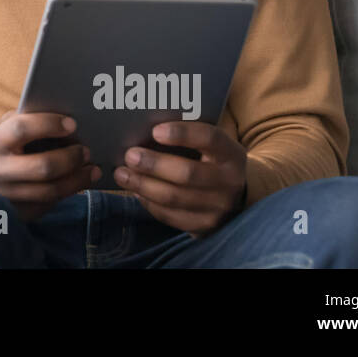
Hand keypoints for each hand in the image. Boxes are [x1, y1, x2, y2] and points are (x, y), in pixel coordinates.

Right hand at [0, 110, 99, 219]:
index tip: (71, 123)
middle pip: (43, 166)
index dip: (49, 124)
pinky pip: (47, 205)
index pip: (21, 128)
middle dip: (71, 158)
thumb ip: (18, 122)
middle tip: (85, 151)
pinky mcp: (14, 215)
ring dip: (77, 180)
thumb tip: (56, 116)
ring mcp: (4, 197)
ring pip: (51, 191)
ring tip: (90, 170)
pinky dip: (65, 193)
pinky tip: (76, 184)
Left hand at [112, 121, 246, 237]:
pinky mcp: (205, 227)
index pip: (210, 139)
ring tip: (122, 174)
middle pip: (187, 174)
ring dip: (143, 185)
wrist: (235, 198)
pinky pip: (170, 216)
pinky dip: (149, 203)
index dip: (182, 134)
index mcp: (230, 153)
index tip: (155, 131)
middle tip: (129, 156)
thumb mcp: (209, 147)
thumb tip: (141, 129)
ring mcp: (218, 208)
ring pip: (174, 198)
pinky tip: (136, 192)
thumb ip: (186, 137)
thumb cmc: (211, 162)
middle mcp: (229, 182)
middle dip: (154, 164)